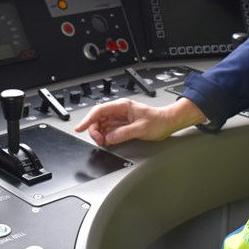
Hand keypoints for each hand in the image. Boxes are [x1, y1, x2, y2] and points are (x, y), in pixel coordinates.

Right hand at [73, 97, 205, 145]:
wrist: (168, 123)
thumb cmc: (159, 120)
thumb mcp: (140, 128)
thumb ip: (122, 134)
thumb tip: (109, 138)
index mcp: (122, 106)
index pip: (99, 111)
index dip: (88, 119)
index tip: (80, 128)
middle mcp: (119, 111)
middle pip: (98, 119)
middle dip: (95, 130)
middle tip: (99, 140)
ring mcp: (119, 119)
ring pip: (102, 126)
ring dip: (100, 135)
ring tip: (105, 142)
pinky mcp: (122, 126)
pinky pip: (109, 131)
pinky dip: (106, 137)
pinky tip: (109, 141)